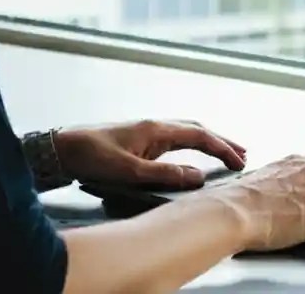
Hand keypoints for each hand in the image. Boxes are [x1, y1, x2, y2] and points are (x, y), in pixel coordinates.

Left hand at [52, 119, 246, 189]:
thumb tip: (199, 177)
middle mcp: (154, 126)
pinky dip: (193, 144)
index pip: (199, 136)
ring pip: (187, 132)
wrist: (61, 148)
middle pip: (197, 129)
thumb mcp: (129, 171)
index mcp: (156, 129)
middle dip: (222, 142)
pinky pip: (175, 139)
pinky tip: (192, 154)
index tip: (240, 161)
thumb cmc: (91, 157)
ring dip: (209, 141)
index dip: (222, 148)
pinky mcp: (139, 140)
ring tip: (225, 153)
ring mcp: (147, 132)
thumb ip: (165, 174)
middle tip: (243, 155)